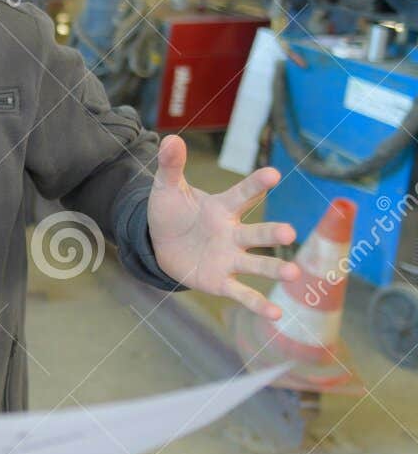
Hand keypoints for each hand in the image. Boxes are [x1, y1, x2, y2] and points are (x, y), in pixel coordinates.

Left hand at [147, 135, 299, 319]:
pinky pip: (241, 293)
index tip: (273, 173)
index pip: (243, 194)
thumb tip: (168, 138)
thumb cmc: (171, 213)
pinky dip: (257, 304)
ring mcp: (229, 259)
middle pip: (256, 233)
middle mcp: (232, 234)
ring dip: (273, 269)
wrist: (159, 244)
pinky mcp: (220, 281)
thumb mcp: (166, 188)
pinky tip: (277, 315)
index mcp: (222, 208)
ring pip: (255, 264)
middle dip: (272, 233)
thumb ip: (171, 166)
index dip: (256, 184)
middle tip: (289, 233)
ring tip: (293, 274)